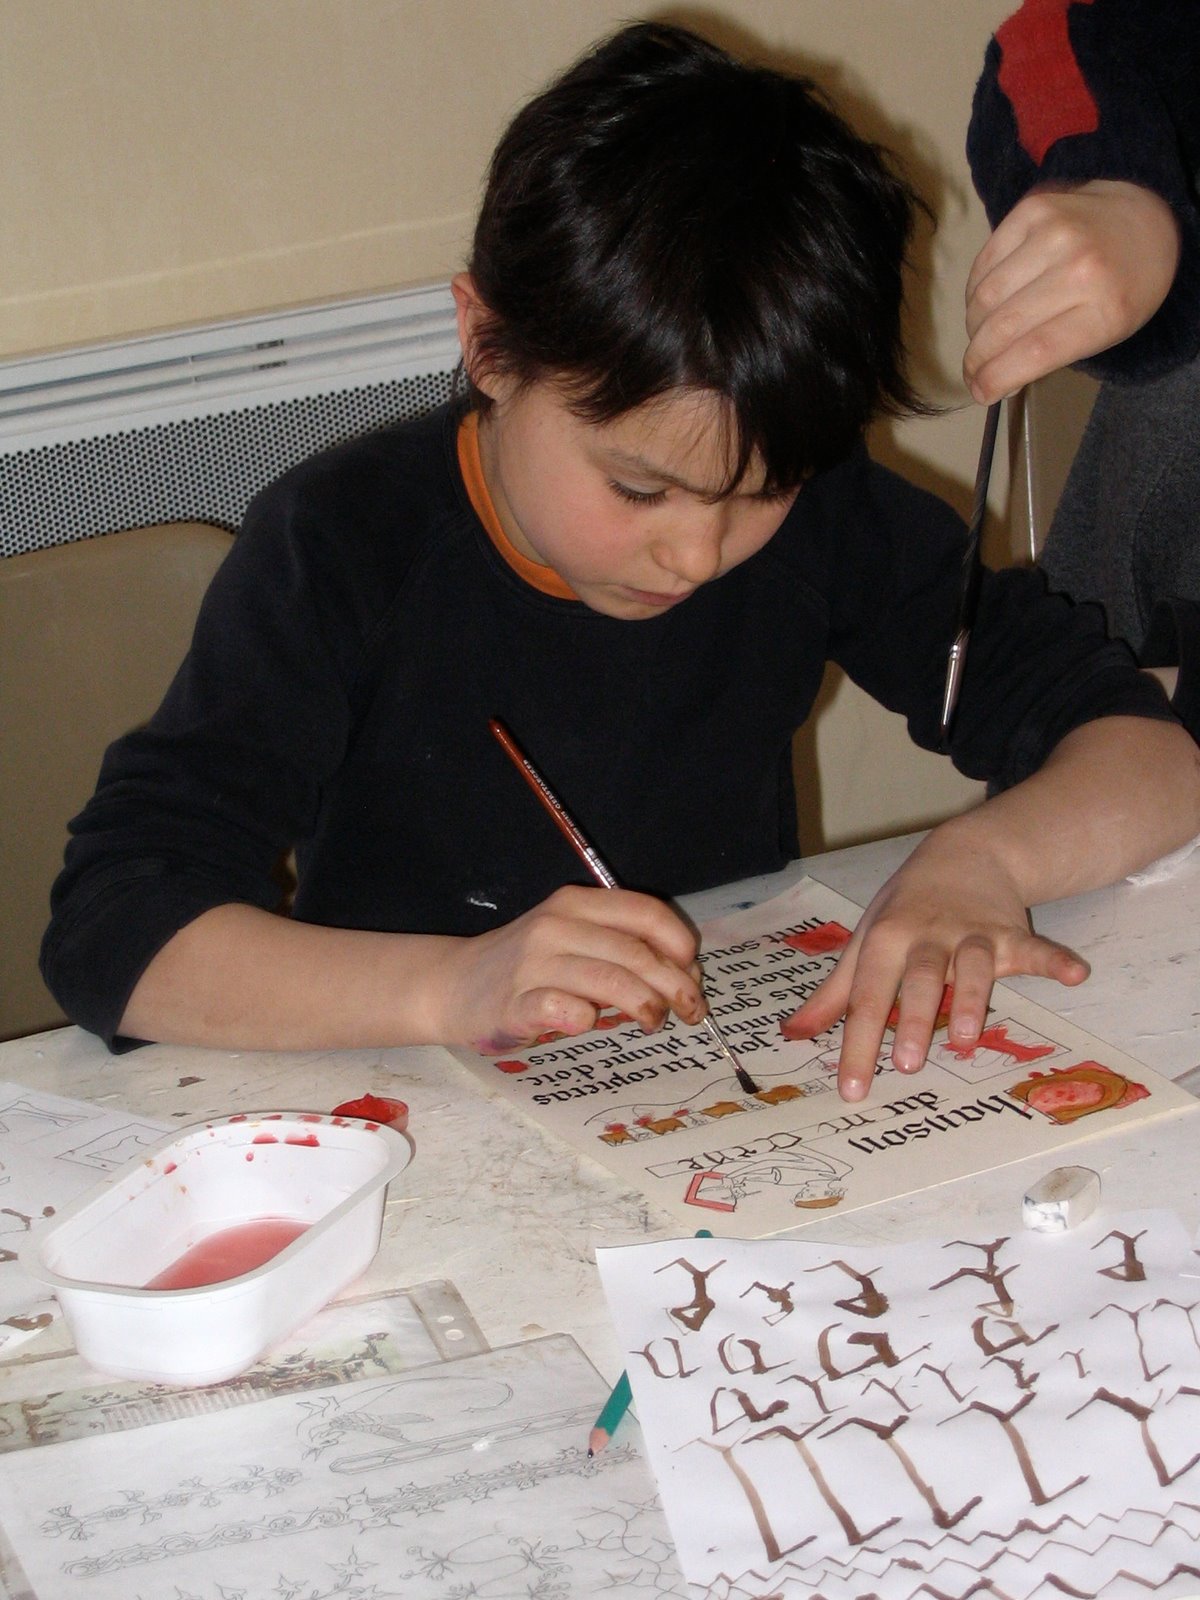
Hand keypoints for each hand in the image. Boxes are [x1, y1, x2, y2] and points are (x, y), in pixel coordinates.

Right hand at [433, 884, 704, 1051]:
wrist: (453, 985)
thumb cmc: (527, 967)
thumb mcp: (572, 940)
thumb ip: (619, 948)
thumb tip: (683, 975)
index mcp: (576, 904)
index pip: (645, 913)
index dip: (680, 944)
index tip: (693, 972)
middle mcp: (556, 925)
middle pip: (636, 952)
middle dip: (676, 985)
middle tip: (692, 1010)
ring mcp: (534, 963)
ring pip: (611, 980)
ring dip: (645, 1005)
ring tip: (654, 1022)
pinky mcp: (515, 1002)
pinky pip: (563, 1009)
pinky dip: (586, 1018)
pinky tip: (590, 1023)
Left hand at [779, 833, 1088, 1101]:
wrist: (963, 854)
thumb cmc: (904, 910)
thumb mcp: (865, 943)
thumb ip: (835, 994)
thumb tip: (793, 1034)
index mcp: (884, 942)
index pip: (867, 998)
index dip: (858, 1044)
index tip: (853, 1090)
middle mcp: (927, 937)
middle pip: (919, 979)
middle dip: (915, 1020)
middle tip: (910, 1064)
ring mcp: (971, 933)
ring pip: (971, 965)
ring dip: (971, 998)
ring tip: (969, 1038)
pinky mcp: (1010, 932)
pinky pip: (1034, 947)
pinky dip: (1054, 960)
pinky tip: (1075, 975)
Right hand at [964, 180, 1180, 402]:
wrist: (1146, 219)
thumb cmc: (1126, 287)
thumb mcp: (1106, 333)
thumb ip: (1052, 356)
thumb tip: (992, 381)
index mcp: (1107, 310)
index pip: (1034, 352)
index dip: (996, 378)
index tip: (980, 392)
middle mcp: (1080, 267)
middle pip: (1003, 326)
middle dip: (977, 358)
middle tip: (972, 371)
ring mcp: (1053, 233)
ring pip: (984, 296)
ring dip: (973, 326)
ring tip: (980, 336)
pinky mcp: (1032, 210)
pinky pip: (983, 264)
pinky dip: (974, 293)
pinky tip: (984, 305)